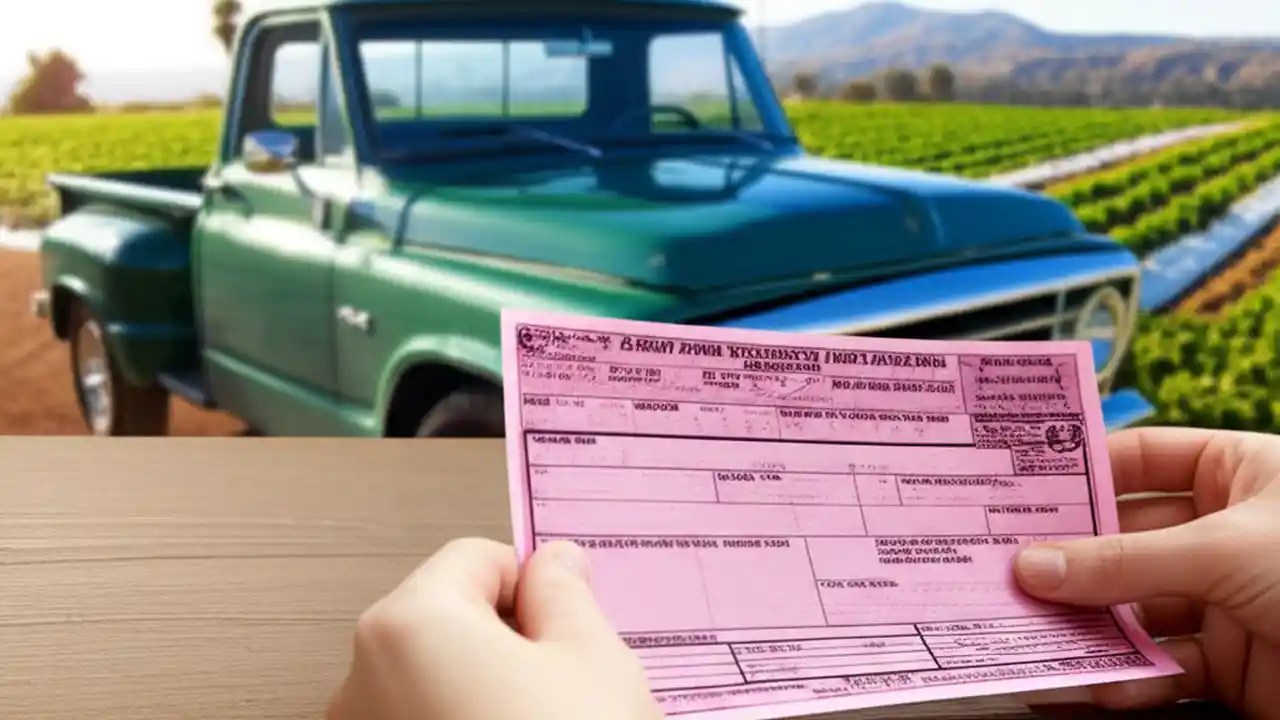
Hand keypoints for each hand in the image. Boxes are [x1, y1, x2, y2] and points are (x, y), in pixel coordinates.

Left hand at [326, 538, 662, 719]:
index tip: (568, 623)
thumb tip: (555, 563)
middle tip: (563, 689)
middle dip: (510, 644)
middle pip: (448, 620)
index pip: (477, 560)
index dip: (535, 587)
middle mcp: (362, 681)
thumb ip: (566, 593)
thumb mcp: (592, 660)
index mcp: (409, 625)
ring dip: (487, 693)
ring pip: (435, 680)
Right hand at [1014, 427, 1279, 716]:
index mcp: (1237, 472)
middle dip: (1065, 560)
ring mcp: (1227, 599)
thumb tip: (1032, 567)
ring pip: (1134, 608)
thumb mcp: (1228, 551)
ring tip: (1024, 630)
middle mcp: (1225, 531)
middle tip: (996, 568)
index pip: (1136, 461)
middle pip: (1123, 542)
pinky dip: (1125, 679)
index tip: (1007, 489)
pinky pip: (1162, 666)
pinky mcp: (1233, 664)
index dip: (1075, 473)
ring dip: (1085, 625)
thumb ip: (1125, 562)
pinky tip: (1086, 684)